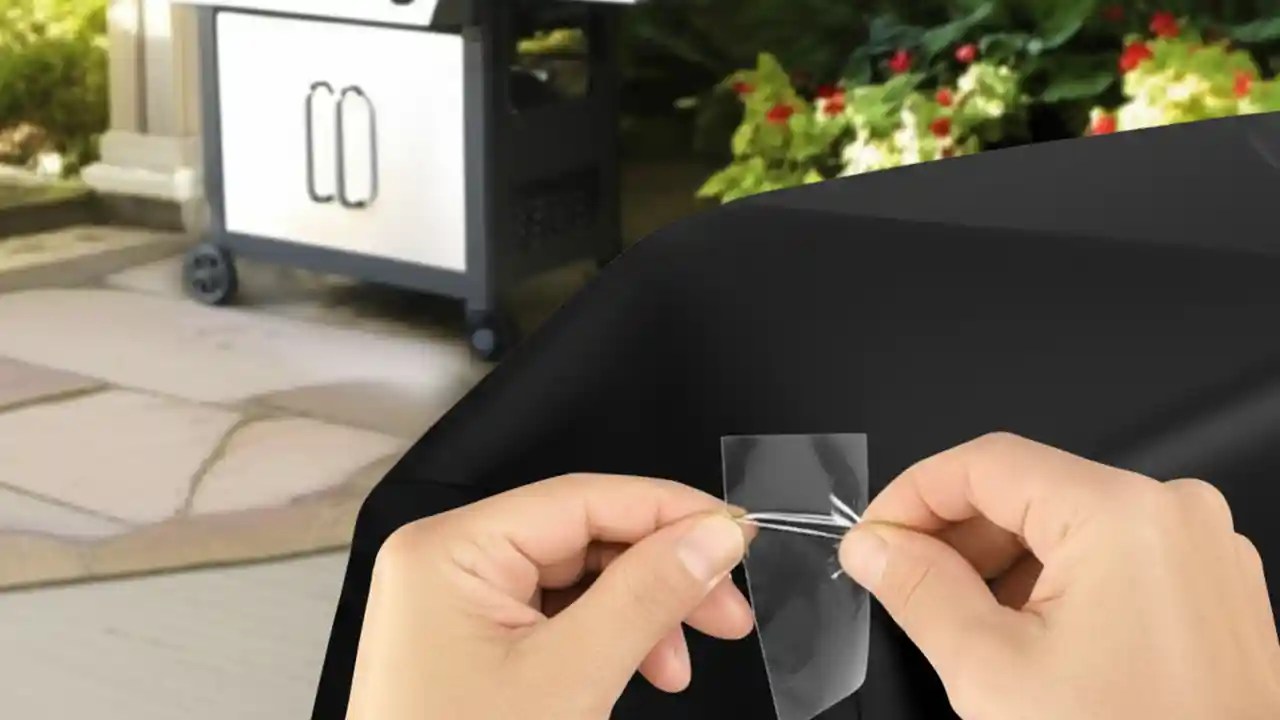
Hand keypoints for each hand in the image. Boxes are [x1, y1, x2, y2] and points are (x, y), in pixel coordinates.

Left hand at [345, 473, 750, 719]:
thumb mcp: (571, 678)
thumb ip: (647, 595)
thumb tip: (716, 533)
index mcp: (451, 548)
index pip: (580, 499)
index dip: (668, 511)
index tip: (738, 535)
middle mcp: (447, 562)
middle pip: (583, 539)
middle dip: (661, 577)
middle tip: (729, 616)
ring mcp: (457, 605)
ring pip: (577, 581)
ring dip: (641, 617)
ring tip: (680, 669)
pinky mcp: (472, 644)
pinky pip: (556, 618)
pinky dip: (608, 642)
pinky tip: (644, 672)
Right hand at [839, 433, 1279, 719]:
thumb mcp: (993, 672)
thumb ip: (919, 591)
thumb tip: (876, 546)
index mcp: (1122, 515)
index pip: (985, 463)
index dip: (912, 495)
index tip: (873, 535)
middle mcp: (1172, 514)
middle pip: (1026, 489)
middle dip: (953, 537)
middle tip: (900, 581)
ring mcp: (1199, 549)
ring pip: (1065, 524)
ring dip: (1000, 565)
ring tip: (965, 626)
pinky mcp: (1208, 585)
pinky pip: (1109, 553)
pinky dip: (1053, 582)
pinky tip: (1024, 637)